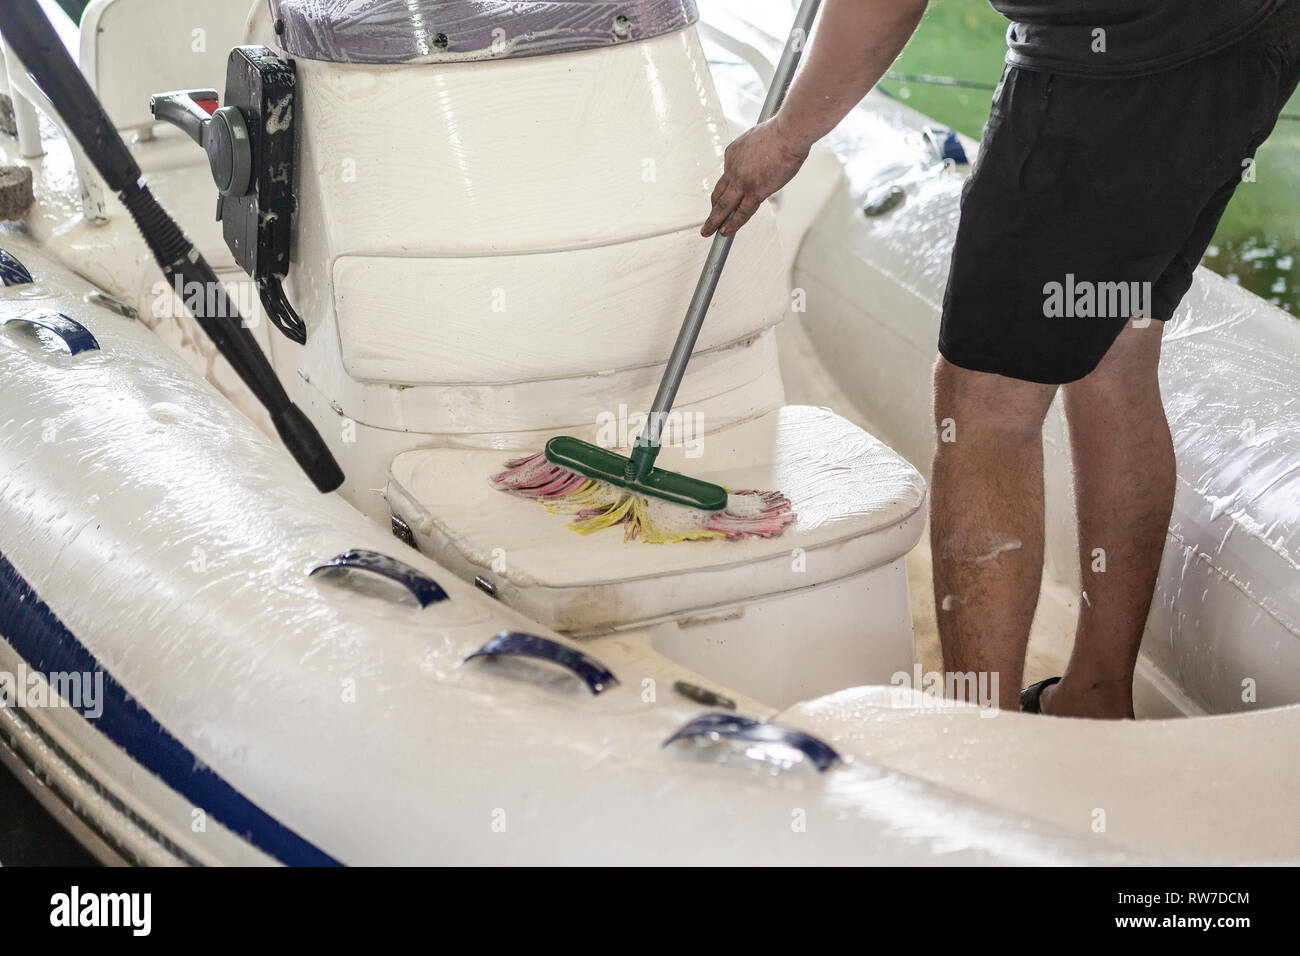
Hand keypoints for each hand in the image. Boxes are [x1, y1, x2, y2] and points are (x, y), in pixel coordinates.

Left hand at [701, 118, 809, 237]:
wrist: (788, 132)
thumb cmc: (780, 133)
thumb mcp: (756, 138)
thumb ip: (753, 154)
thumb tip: (759, 164)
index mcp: (731, 154)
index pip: (726, 176)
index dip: (726, 190)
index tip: (726, 198)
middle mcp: (732, 168)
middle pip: (719, 193)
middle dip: (713, 208)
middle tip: (708, 220)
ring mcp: (742, 181)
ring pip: (723, 206)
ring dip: (714, 221)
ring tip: (708, 231)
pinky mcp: (755, 191)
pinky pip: (741, 213)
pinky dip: (732, 224)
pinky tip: (726, 232)